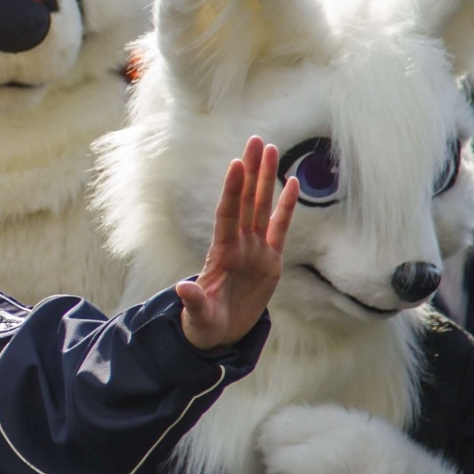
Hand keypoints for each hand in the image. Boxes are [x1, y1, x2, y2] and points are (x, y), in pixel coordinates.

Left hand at [178, 136, 297, 349]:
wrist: (220, 332)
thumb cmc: (205, 323)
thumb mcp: (199, 316)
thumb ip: (194, 302)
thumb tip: (182, 289)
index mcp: (221, 253)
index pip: (227, 214)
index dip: (231, 190)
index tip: (236, 163)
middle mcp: (239, 245)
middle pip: (246, 201)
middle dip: (251, 171)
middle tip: (256, 140)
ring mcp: (255, 250)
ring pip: (263, 207)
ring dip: (267, 179)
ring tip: (272, 149)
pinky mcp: (271, 260)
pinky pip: (281, 228)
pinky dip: (287, 206)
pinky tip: (292, 182)